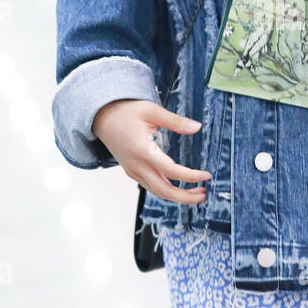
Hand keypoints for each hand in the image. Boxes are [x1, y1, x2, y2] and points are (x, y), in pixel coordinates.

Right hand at [91, 99, 211, 204]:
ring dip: (176, 197)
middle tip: (204, 195)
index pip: (171, 171)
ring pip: (156, 191)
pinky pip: (150, 186)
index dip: (191, 176)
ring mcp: (132, 170)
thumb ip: (175, 121)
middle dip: (185, 197)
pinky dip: (165, 191)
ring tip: (196, 194)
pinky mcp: (131, 171)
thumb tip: (196, 127)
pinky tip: (178, 188)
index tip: (206, 176)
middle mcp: (136, 165)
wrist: (101, 117)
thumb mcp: (151, 111)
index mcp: (142, 151)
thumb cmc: (125, 112)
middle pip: (163, 190)